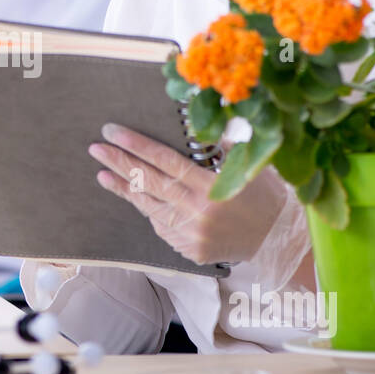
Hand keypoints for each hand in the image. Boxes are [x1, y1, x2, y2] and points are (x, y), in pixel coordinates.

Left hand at [87, 122, 288, 266]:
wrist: (278, 240)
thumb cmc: (264, 196)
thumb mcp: (247, 165)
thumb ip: (220, 145)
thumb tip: (197, 123)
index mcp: (210, 186)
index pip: (165, 160)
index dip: (137, 145)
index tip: (113, 132)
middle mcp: (196, 211)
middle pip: (150, 182)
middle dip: (120, 163)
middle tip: (96, 149)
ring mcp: (191, 234)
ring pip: (149, 207)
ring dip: (125, 189)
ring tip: (103, 174)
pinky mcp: (189, 250)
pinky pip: (161, 226)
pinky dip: (148, 211)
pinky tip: (135, 197)